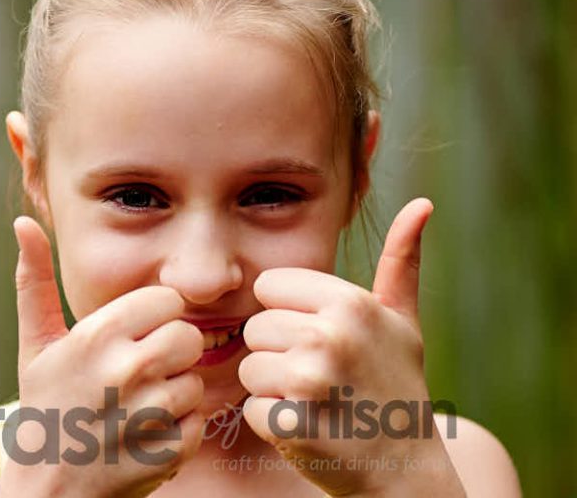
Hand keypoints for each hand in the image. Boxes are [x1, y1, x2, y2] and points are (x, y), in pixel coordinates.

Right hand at [0, 216, 204, 497]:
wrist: (44, 491)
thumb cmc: (44, 409)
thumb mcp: (36, 345)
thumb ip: (35, 282)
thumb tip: (22, 223)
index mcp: (97, 335)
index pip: (167, 300)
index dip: (157, 318)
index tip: (138, 336)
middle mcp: (125, 370)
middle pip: (190, 336)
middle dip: (173, 352)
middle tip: (146, 370)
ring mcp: (147, 415)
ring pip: (197, 381)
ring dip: (177, 394)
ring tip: (143, 405)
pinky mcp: (165, 453)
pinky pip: (200, 423)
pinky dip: (181, 430)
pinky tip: (150, 433)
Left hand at [238, 198, 465, 496]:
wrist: (405, 468)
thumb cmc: (396, 385)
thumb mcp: (403, 321)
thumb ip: (401, 262)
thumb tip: (422, 204)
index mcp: (350, 302)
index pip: (270, 287)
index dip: (288, 314)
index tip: (318, 338)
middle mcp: (329, 335)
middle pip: (255, 327)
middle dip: (279, 353)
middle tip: (320, 377)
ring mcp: (310, 381)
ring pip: (248, 368)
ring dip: (273, 389)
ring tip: (314, 401)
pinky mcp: (291, 424)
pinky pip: (251, 409)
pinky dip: (273, 424)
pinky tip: (308, 427)